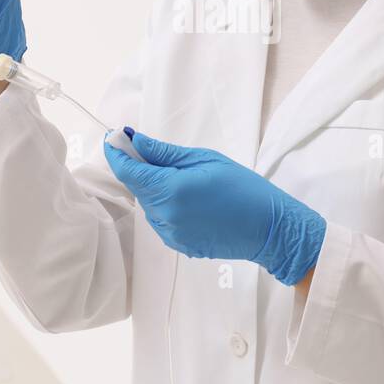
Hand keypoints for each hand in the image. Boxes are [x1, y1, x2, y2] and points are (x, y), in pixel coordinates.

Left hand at [103, 128, 325, 285]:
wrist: (269, 229)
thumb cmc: (243, 187)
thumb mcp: (205, 160)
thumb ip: (164, 154)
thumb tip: (135, 142)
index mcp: (170, 191)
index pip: (129, 172)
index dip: (117, 153)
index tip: (113, 138)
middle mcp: (165, 216)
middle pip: (138, 188)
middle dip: (138, 168)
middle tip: (150, 150)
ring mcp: (170, 235)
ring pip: (149, 205)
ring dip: (155, 188)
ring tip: (183, 178)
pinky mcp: (178, 245)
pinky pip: (162, 220)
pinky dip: (166, 205)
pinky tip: (191, 199)